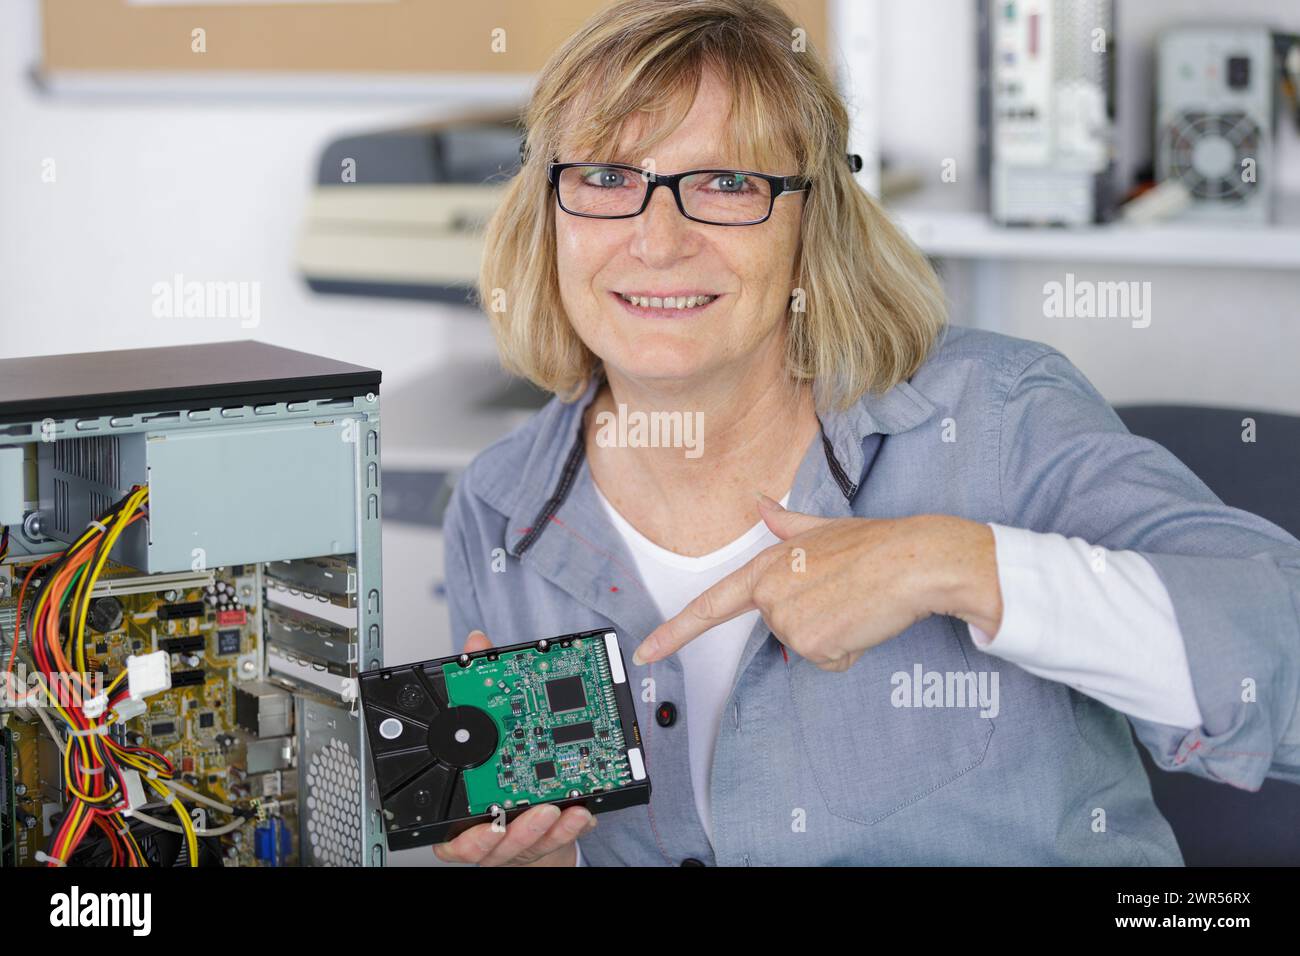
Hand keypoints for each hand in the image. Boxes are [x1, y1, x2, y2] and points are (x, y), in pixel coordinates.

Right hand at [431, 629, 596, 865]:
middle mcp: (488, 831)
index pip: (456, 834)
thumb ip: (481, 688)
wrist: (515, 812)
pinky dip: (572, 828)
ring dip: (548, 828)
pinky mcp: (545, 840)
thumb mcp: (485, 728)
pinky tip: (584, 812)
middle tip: (539, 811)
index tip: (483, 827)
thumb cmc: (493, 770)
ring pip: (529, 843)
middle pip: (497, 844)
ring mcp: (518, 837)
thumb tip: (478, 643)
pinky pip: (558, 841)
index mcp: (463, 815)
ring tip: (563, 809)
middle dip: (518, 830)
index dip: (469, 838)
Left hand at [633, 496, 1001, 671]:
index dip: (673, 632)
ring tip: (854, 603)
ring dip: (833, 635)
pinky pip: (827, 661)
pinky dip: (848, 649)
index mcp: (765, 567)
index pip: (709, 605)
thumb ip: (785, 524)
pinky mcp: (812, 642)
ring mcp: (787, 620)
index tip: (645, 653)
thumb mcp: (821, 529)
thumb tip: (760, 502)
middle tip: (841, 593)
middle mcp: (768, 594)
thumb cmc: (874, 544)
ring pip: (805, 649)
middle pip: (778, 630)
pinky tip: (862, 620)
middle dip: (812, 621)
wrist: (913, 559)